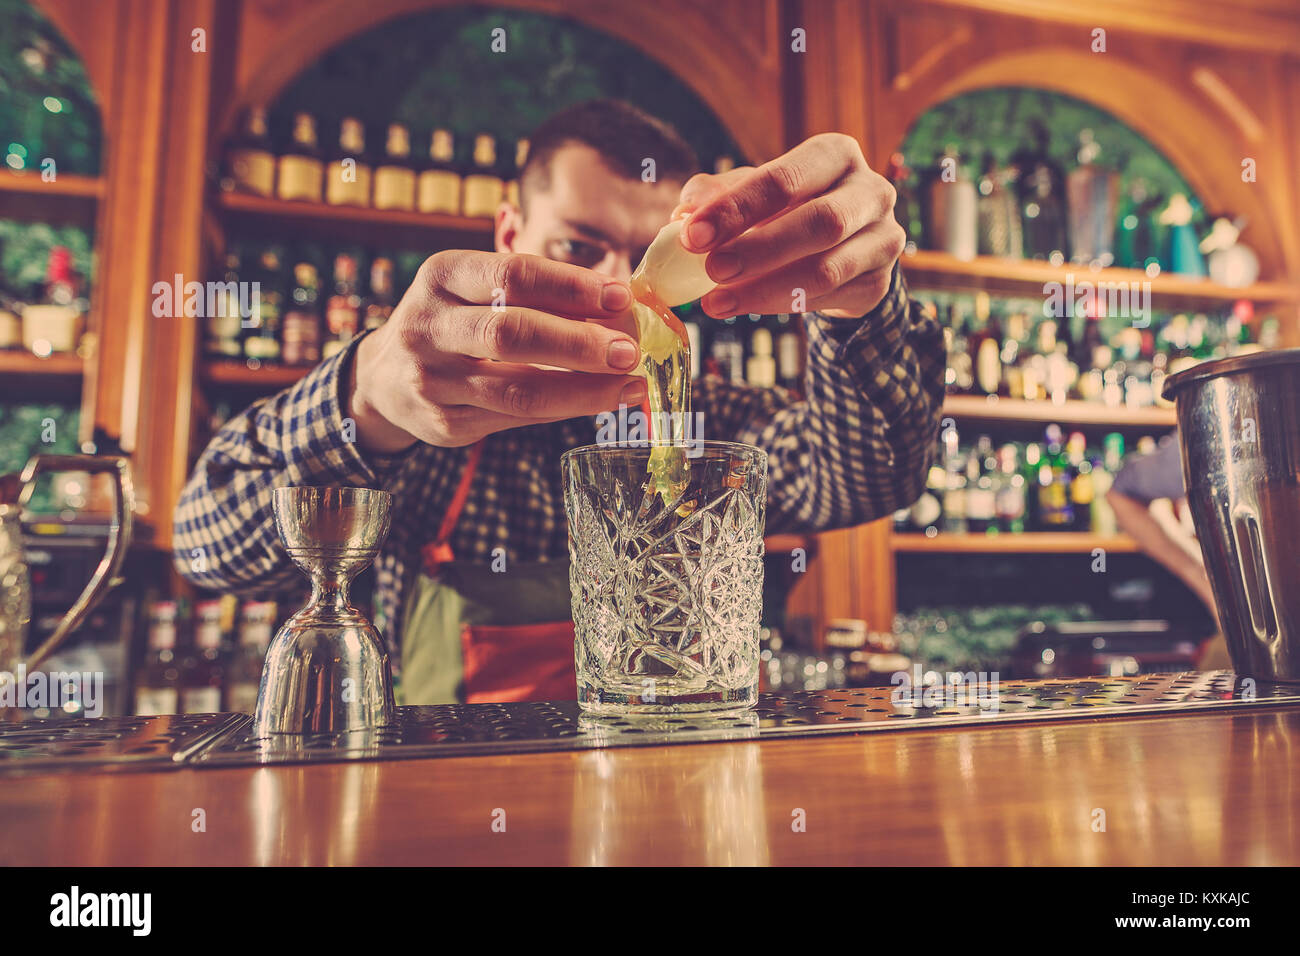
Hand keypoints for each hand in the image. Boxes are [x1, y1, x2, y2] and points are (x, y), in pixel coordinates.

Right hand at [349, 250, 644, 452]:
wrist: (384, 377)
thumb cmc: (453, 322)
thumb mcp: (475, 290)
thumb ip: (534, 294)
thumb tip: (617, 306)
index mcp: (441, 276)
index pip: (512, 275)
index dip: (571, 285)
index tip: (620, 295)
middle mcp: (428, 326)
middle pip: (511, 335)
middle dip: (579, 343)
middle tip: (627, 350)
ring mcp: (431, 380)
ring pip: (517, 391)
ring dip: (582, 390)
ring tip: (628, 385)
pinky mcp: (443, 424)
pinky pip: (514, 419)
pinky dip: (562, 409)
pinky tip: (596, 401)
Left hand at [672, 133, 903, 319]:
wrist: (847, 247)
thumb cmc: (793, 210)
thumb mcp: (759, 192)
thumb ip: (721, 195)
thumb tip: (685, 210)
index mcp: (836, 156)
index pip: (785, 178)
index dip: (736, 207)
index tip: (692, 235)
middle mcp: (870, 191)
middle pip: (819, 222)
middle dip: (758, 250)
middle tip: (711, 270)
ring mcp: (883, 238)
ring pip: (826, 269)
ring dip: (765, 288)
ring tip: (717, 302)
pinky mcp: (879, 282)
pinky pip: (829, 298)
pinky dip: (781, 305)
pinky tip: (744, 306)